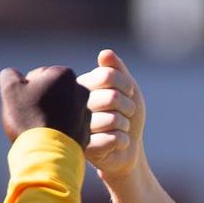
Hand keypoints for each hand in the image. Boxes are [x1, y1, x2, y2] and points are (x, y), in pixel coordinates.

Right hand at [0, 65, 88, 145]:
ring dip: (50, 115)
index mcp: (65, 75)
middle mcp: (81, 91)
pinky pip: (68, 127)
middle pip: (52, 92)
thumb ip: (10, 75)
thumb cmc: (28, 118)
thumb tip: (12, 75)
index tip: (23, 102)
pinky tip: (48, 138)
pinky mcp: (86, 133)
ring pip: (61, 109)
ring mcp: (86, 114)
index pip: (39, 75)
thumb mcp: (10, 90)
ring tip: (38, 128)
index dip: (26, 88)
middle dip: (41, 100)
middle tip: (29, 115)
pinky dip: (59, 130)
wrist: (45, 154)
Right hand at [78, 48, 146, 181]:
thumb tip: (105, 53)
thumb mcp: (126, 89)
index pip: (107, 75)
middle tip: (125, 114)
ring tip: (119, 129)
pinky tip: (116, 143)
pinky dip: (123, 141)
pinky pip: (114, 139)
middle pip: (112, 97)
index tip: (128, 92)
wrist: (127, 149)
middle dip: (128, 107)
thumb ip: (117, 70)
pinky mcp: (85, 149)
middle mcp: (75, 106)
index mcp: (82, 87)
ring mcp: (78, 128)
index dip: (125, 84)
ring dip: (125, 125)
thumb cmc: (125, 115)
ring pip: (114, 120)